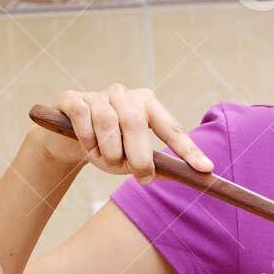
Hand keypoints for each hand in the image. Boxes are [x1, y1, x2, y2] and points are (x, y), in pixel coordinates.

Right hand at [35, 83, 214, 185]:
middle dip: (139, 157)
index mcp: (147, 105)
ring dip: (108, 152)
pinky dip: (87, 140)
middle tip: (141, 177)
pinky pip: (83, 119)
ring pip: (107, 123)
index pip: (171, 128)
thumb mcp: (134, 158)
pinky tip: (88, 148)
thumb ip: (157, 167)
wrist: (68, 139)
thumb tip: (182, 178)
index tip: (205, 169)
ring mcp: (99, 95)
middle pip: (136, 124)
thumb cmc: (109, 147)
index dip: (188, 150)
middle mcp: (125, 95)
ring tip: (106, 161)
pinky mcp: (74, 99)